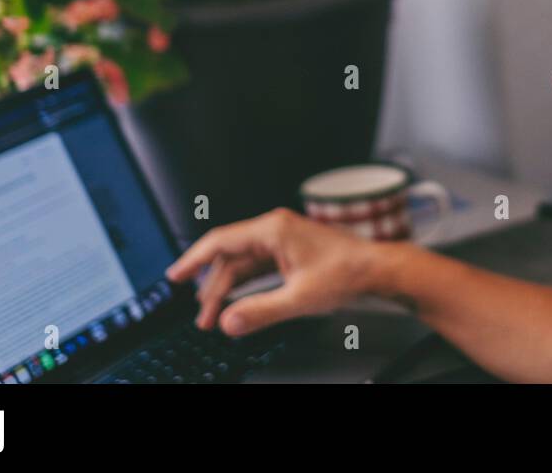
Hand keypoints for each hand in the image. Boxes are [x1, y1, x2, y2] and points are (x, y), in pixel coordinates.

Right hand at [165, 207, 381, 336]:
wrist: (377, 270)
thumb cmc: (347, 273)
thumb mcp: (300, 298)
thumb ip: (260, 311)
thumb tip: (228, 322)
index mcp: (273, 230)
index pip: (220, 241)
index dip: (193, 260)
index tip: (174, 275)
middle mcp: (275, 229)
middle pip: (229, 256)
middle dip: (212, 287)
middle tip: (202, 316)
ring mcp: (283, 239)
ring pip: (243, 264)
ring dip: (228, 288)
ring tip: (215, 315)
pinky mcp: (290, 251)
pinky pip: (258, 267)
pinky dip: (245, 285)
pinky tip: (238, 302)